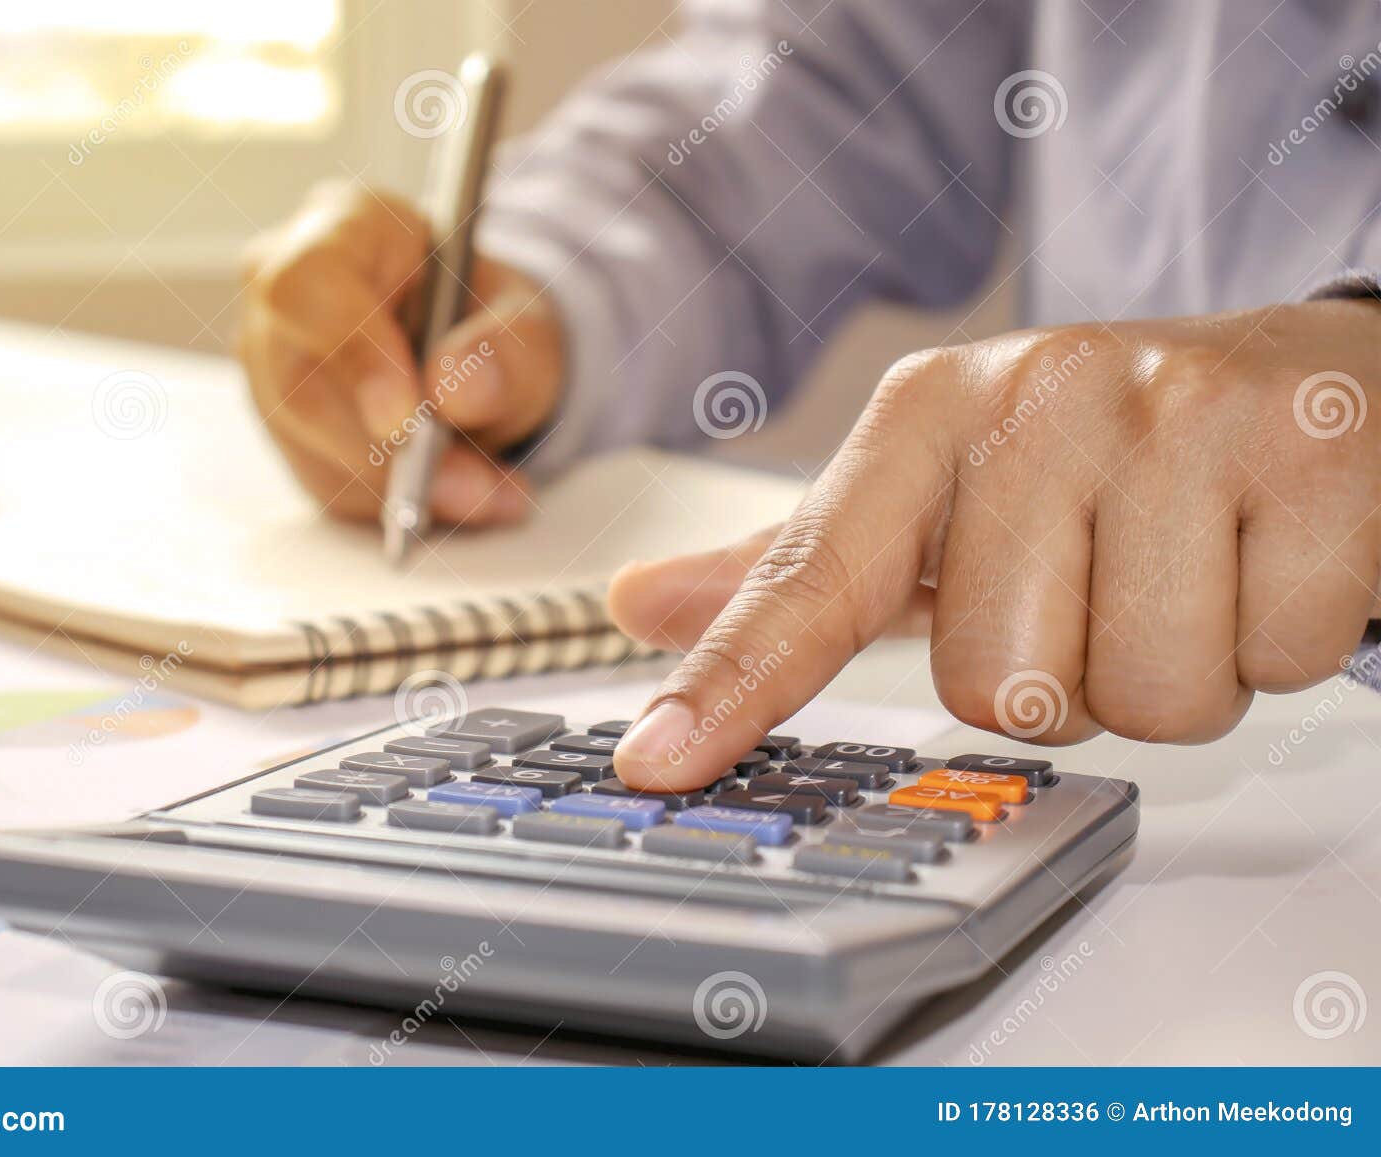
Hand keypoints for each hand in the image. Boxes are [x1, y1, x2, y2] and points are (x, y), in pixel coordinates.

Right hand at [238, 181, 565, 523]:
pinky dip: (397, 504)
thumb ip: (505, 352)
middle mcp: (286, 295)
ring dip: (403, 489)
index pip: (310, 285)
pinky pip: (329, 485)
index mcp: (343, 228)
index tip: (406, 422)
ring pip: (311, 448)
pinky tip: (458, 496)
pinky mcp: (287, 432)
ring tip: (490, 492)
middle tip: (476, 486)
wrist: (483, 358)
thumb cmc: (491, 320)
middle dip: (390, 454)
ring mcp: (272, 366)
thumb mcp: (528, 325)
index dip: (352, 357)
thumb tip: (457, 389)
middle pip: (300, 384)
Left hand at [608, 301, 1380, 788]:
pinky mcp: (1314, 460)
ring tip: (1189, 576)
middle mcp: (1041, 397)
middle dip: (1066, 682)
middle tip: (1107, 591)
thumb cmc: (1106, 454)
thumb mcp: (940, 493)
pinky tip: (1267, 561)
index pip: (812, 575)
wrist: (1309, 380)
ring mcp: (1182, 419)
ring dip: (1173, 675)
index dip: (733, 682)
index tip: (657, 762)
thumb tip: (639, 602)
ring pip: (1142, 698)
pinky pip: (1276, 661)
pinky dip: (1279, 644)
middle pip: (999, 686)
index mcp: (930, 413)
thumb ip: (797, 565)